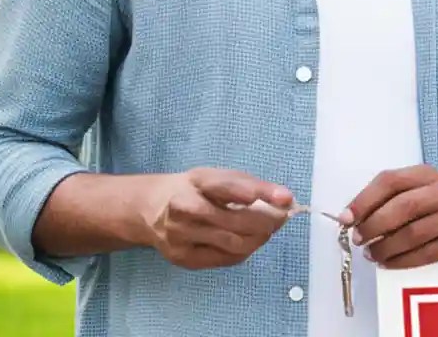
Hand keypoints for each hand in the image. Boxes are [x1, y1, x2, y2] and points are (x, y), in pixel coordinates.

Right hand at [136, 167, 294, 269]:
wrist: (152, 210)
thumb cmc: (194, 190)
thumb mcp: (217, 178)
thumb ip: (250, 186)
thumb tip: (286, 199)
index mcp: (195, 182)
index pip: (226, 186)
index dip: (255, 193)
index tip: (284, 198)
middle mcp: (183, 209)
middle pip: (234, 221)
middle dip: (266, 222)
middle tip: (282, 218)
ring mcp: (180, 236)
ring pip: (233, 244)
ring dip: (258, 239)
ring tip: (267, 230)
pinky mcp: (182, 258)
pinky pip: (225, 259)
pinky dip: (244, 251)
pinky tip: (247, 242)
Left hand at [341, 165, 437, 268]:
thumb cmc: (429, 211)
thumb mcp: (410, 196)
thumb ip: (381, 202)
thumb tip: (348, 218)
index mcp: (426, 174)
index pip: (390, 180)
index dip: (365, 200)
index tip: (346, 219)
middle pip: (403, 206)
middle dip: (374, 225)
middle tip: (359, 239)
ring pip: (414, 233)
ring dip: (386, 247)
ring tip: (372, 254)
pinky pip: (427, 253)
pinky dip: (403, 261)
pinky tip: (389, 263)